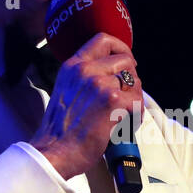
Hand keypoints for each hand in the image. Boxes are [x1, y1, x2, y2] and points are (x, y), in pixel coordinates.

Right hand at [29, 32, 143, 179]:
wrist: (54, 152)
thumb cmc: (59, 131)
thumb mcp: (65, 91)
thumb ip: (84, 79)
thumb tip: (109, 77)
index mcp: (74, 66)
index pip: (104, 40)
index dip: (122, 48)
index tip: (127, 61)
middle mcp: (87, 70)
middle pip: (127, 61)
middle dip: (132, 80)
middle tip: (126, 98)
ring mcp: (101, 84)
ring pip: (136, 83)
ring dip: (134, 100)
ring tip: (122, 116)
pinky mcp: (114, 102)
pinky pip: (139, 103)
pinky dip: (136, 116)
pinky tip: (124, 126)